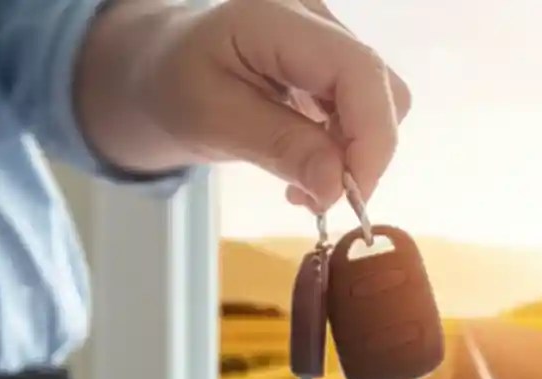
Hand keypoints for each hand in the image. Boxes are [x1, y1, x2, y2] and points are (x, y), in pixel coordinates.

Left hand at [79, 0, 410, 210]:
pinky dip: (344, 149)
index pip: (356, 70)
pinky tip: (308, 166)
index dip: (370, 136)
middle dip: (362, 153)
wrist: (161, 71)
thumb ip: (278, 147)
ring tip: (304, 186)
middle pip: (380, 88)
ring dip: (353, 156)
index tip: (351, 195)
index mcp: (276, 19)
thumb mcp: (212, 121)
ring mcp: (329, 39)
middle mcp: (314, 18)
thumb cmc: (173, 88)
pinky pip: (362, 111)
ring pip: (380, 104)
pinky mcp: (334, 64)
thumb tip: (337, 187)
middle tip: (315, 199)